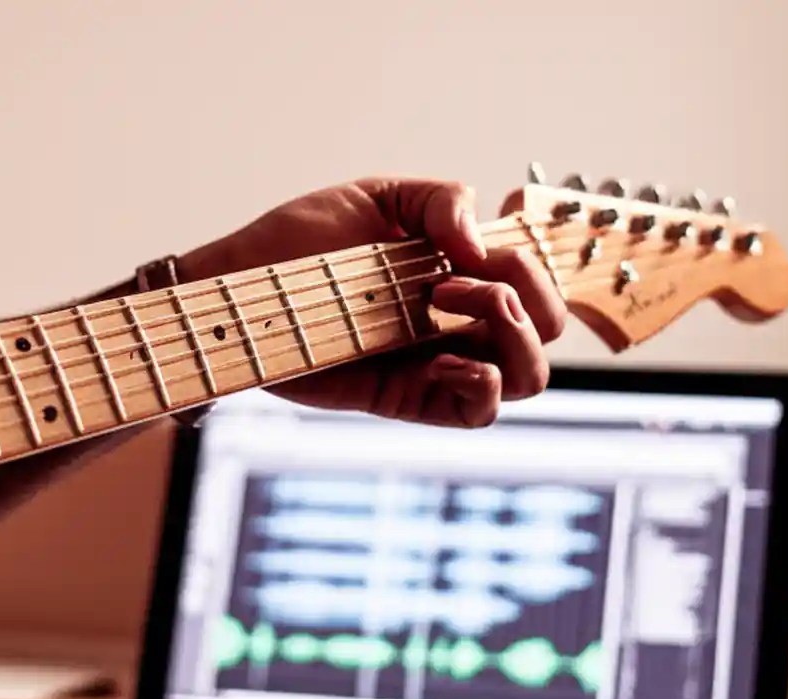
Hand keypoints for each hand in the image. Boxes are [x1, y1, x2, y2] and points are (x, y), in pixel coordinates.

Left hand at [177, 177, 566, 426]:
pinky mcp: (410, 398)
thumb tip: (481, 243)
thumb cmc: (301, 241)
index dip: (529, 264)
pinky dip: (481, 386)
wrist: (240, 290)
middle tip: (448, 283)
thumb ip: (441, 201)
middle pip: (547, 330)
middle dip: (525, 299)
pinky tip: (442, 361)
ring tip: (443, 308)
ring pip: (528, 377)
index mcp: (463, 269)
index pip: (538, 278)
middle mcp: (460, 318)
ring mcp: (438, 360)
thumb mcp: (377, 196)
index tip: (469, 249)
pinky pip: (478, 412)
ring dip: (512, 339)